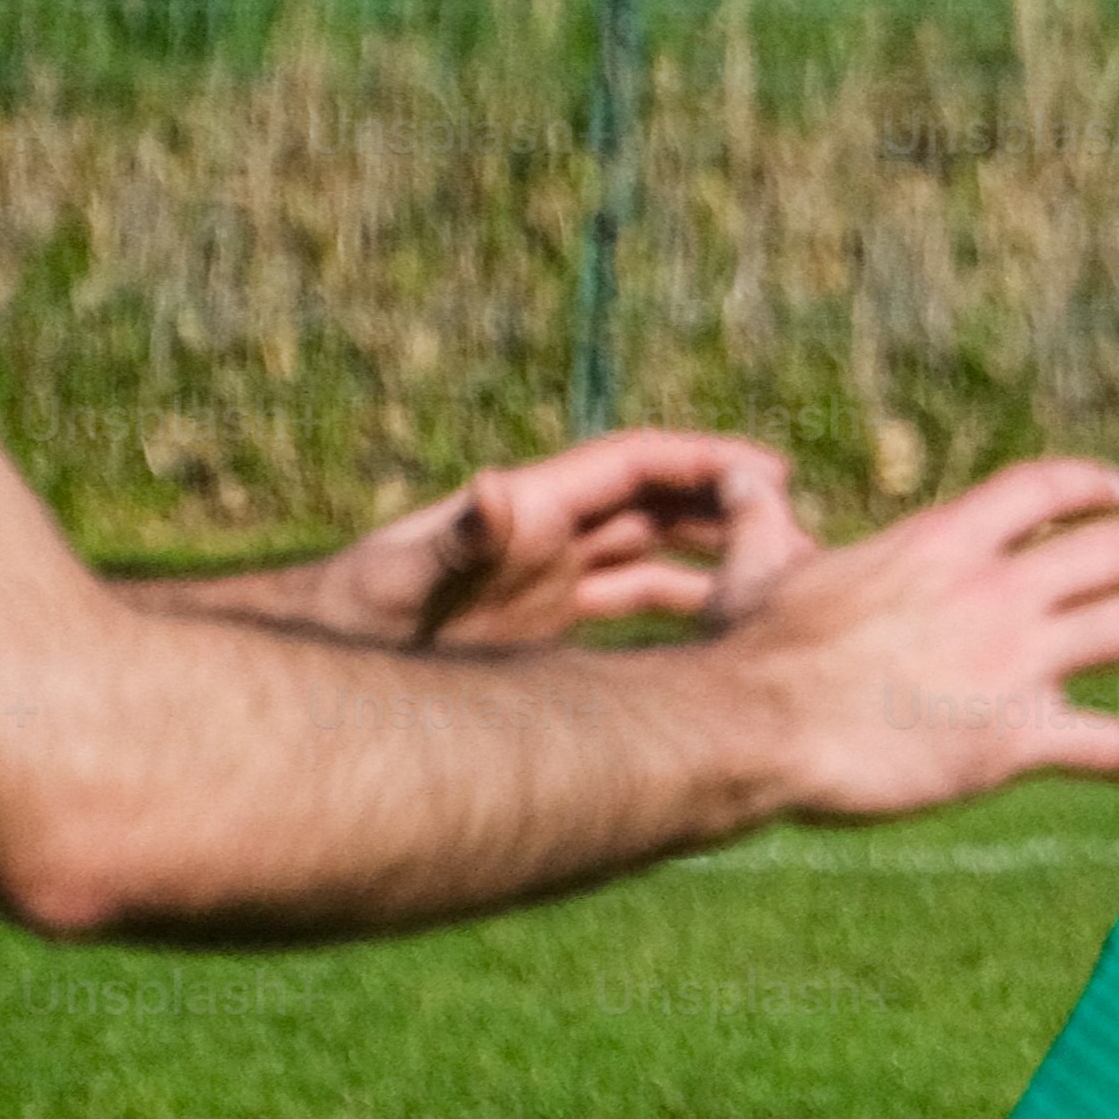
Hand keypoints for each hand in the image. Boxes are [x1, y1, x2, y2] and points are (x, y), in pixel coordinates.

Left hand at [294, 430, 815, 649]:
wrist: (314, 657)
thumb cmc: (348, 614)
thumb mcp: (404, 578)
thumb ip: (458, 538)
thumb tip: (494, 488)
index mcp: (530, 508)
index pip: (635, 466)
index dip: (704, 461)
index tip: (774, 471)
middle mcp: (547, 536)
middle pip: (658, 505)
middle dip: (728, 505)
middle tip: (803, 531)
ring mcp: (549, 582)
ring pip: (655, 558)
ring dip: (714, 561)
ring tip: (783, 585)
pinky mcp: (544, 628)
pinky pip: (633, 610)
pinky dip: (682, 614)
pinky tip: (726, 642)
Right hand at [709, 456, 1118, 819]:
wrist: (759, 725)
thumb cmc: (749, 649)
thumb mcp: (756, 567)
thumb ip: (763, 521)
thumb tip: (739, 475)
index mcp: (941, 544)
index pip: (1038, 492)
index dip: (1085, 485)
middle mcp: (996, 593)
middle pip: (1108, 554)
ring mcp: (1016, 663)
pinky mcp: (1017, 739)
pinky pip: (1104, 744)